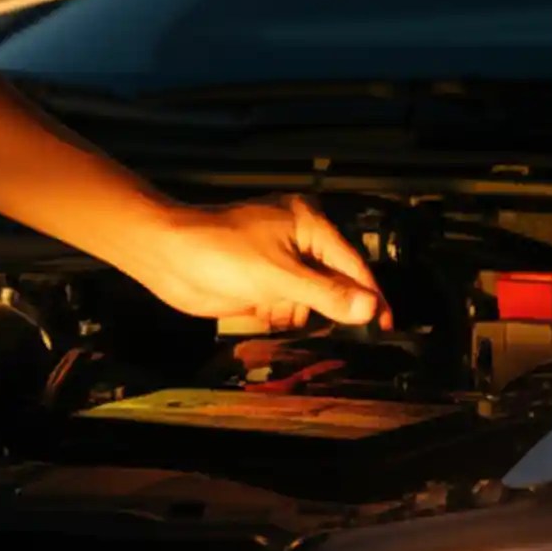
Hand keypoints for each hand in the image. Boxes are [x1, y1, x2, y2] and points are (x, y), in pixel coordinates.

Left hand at [132, 193, 391, 329]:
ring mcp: (280, 262)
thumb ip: (326, 294)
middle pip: (335, 282)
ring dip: (298, 312)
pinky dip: (279, 314)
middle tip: (324, 325)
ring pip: (311, 299)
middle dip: (327, 305)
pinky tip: (261, 310)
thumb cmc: (221, 252)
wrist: (165, 256)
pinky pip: (288, 305)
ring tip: (273, 308)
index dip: (371, 296)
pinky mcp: (262, 281)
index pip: (354, 264)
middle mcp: (300, 241)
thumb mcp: (279, 275)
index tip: (385, 325)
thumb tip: (369, 309)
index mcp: (310, 224)